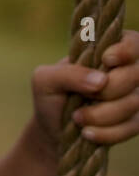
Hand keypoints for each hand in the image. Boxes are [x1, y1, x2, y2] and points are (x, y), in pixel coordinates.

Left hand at [31, 29, 138, 150]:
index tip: (107, 59)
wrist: (53, 130)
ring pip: (135, 102)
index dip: (126, 50)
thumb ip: (68, 74)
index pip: (132, 42)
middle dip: (110, 89)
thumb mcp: (45, 80)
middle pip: (137, 73)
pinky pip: (133, 126)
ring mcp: (134, 96)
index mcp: (107, 51)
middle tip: (84, 97)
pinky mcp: (135, 120)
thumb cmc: (51, 96)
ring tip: (77, 118)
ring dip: (102, 115)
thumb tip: (100, 81)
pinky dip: (107, 132)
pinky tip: (87, 133)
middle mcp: (127, 71)